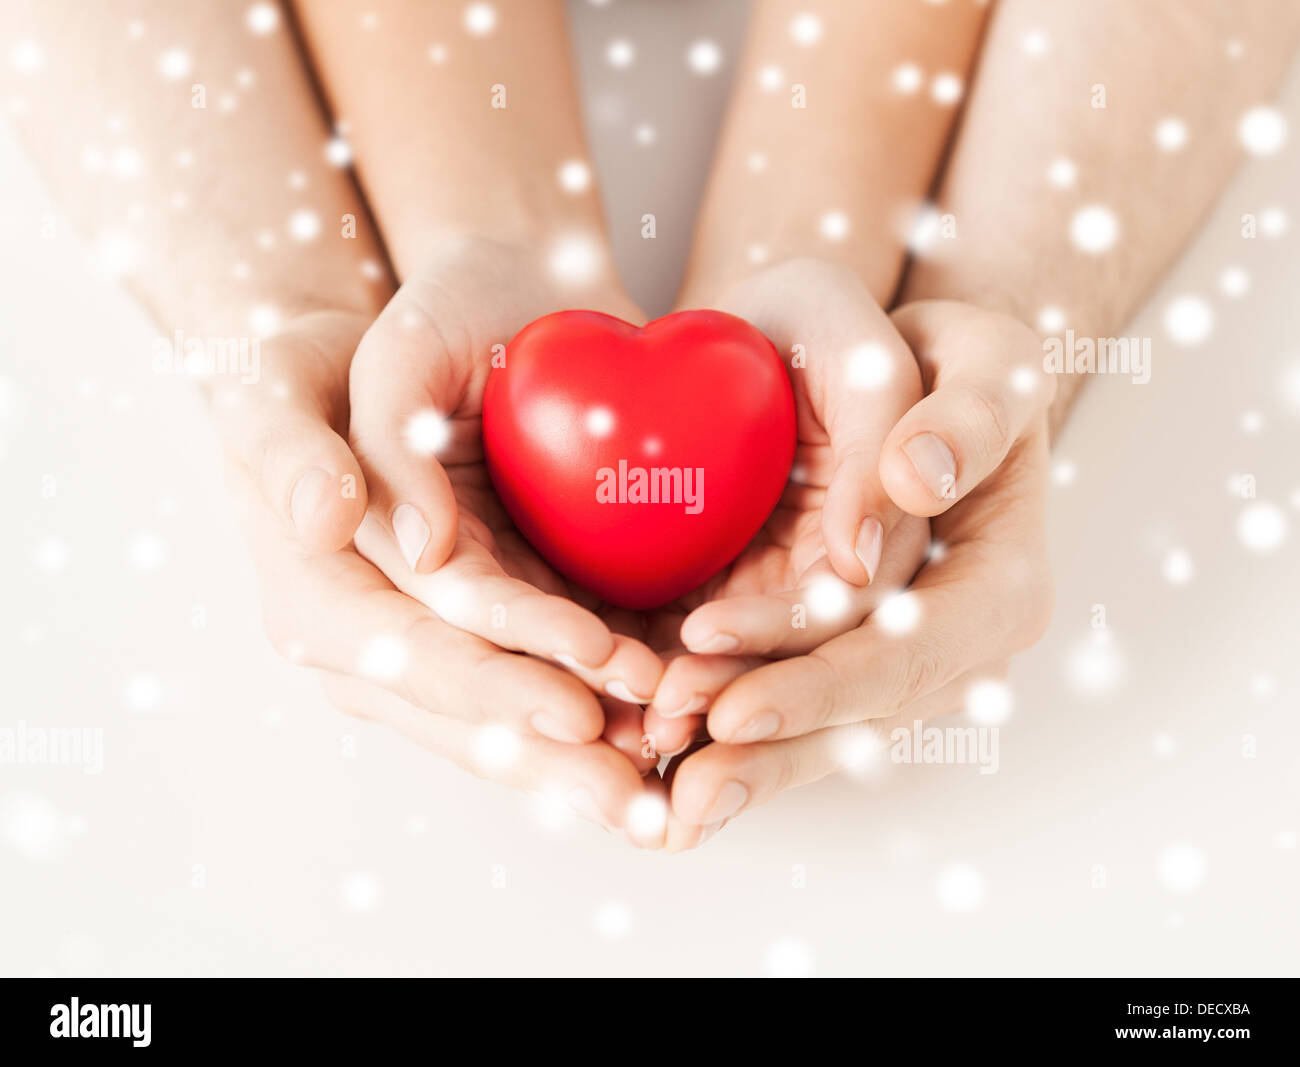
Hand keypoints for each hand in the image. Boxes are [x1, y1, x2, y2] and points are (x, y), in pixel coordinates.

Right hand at [345, 236, 666, 769]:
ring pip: (511, 720)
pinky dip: (600, 706)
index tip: (584, 709)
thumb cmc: (307, 370)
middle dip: (559, 758)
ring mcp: (428, 648)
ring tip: (672, 776)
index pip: (417, 656)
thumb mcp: (279, 386)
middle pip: (471, 716)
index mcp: (316, 604)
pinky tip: (666, 725)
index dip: (502, 686)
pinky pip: (538, 680)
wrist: (357, 363)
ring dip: (590, 753)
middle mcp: (369, 649)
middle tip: (643, 795)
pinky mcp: (479, 632)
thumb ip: (295, 454)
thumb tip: (355, 531)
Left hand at [659, 300, 1055, 843]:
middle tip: (678, 790)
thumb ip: (964, 417)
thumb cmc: (953, 359)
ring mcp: (898, 660)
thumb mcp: (981, 356)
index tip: (732, 708)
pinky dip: (729, 734)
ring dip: (740, 760)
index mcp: (1002, 586)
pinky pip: (789, 703)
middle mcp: (955, 646)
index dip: (820, 687)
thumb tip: (915, 483)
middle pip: (859, 720)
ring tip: (653, 781)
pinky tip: (661, 750)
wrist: (914, 376)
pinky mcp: (841, 653)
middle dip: (768, 755)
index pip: (910, 654)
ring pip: (820, 730)